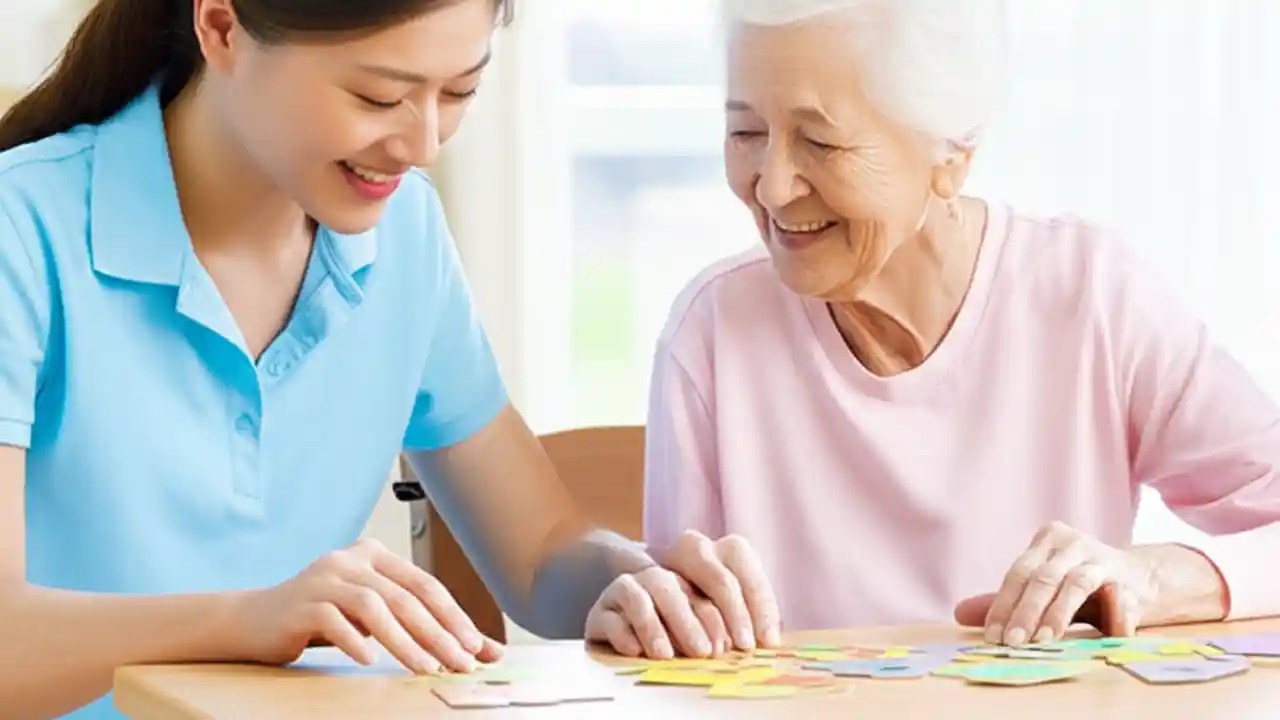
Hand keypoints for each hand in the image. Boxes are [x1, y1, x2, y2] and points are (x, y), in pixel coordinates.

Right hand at [231, 538, 502, 672]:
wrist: (253, 620)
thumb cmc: (323, 619)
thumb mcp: (374, 619)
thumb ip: (421, 629)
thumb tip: (487, 651)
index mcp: (374, 554)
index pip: (425, 584)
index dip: (454, 616)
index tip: (477, 648)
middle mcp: (351, 559)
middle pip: (405, 597)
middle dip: (438, 633)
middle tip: (460, 662)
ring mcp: (324, 578)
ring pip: (375, 607)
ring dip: (405, 641)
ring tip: (426, 668)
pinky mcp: (301, 602)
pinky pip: (334, 620)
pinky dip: (355, 641)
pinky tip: (370, 662)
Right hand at [585, 531, 780, 658]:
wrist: (624, 618)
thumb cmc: (684, 623)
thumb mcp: (714, 615)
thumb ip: (738, 619)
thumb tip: (767, 640)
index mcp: (709, 555)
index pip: (738, 561)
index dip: (756, 600)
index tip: (761, 641)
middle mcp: (674, 559)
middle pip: (703, 567)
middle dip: (722, 611)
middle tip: (729, 650)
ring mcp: (637, 579)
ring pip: (657, 582)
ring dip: (674, 620)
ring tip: (687, 655)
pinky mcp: (605, 604)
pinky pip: (617, 607)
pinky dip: (629, 630)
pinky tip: (641, 652)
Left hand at [954, 523, 1228, 645]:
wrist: (1140, 578)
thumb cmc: (1082, 584)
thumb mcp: (1043, 588)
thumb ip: (1008, 600)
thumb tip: (960, 614)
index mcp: (1046, 540)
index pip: (1017, 573)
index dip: (1003, 605)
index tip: (992, 635)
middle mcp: (1072, 543)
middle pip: (1042, 578)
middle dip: (1025, 612)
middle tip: (1013, 642)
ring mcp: (1102, 558)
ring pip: (1075, 584)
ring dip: (1058, 614)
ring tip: (1044, 640)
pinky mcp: (1130, 579)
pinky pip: (1121, 599)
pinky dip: (1117, 617)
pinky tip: (1109, 634)